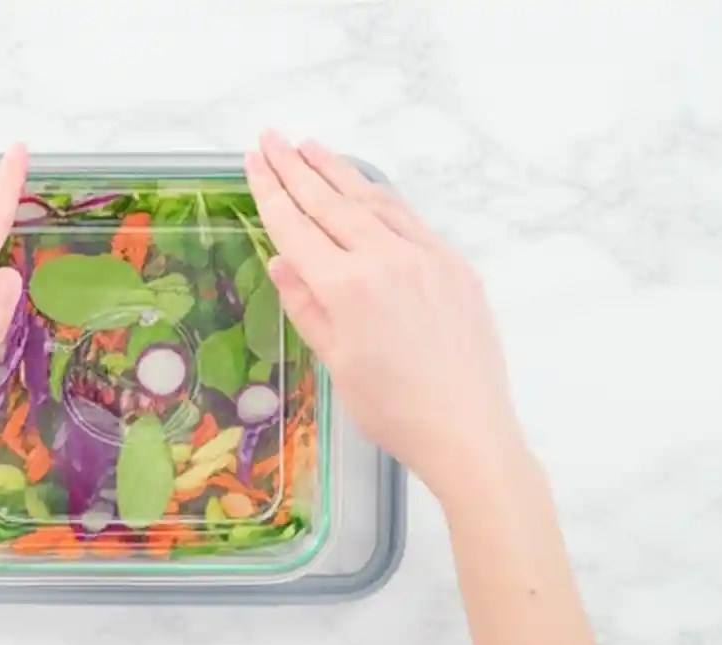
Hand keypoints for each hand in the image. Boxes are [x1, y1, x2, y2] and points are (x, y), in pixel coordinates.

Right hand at [245, 131, 525, 507]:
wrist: (467, 430)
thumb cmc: (392, 410)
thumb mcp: (335, 361)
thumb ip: (307, 304)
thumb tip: (282, 261)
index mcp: (347, 288)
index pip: (297, 227)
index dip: (271, 190)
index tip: (254, 159)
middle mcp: (386, 260)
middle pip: (331, 201)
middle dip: (297, 166)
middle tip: (272, 136)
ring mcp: (426, 257)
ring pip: (373, 201)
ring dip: (338, 171)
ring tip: (311, 147)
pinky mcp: (454, 265)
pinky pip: (408, 220)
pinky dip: (379, 198)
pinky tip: (363, 188)